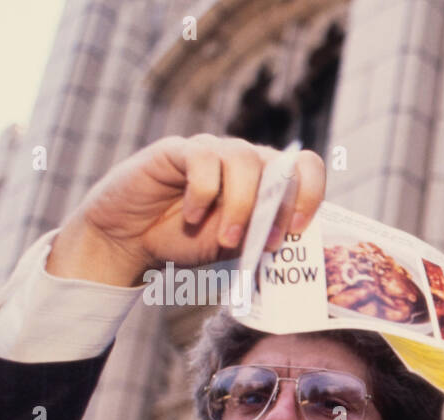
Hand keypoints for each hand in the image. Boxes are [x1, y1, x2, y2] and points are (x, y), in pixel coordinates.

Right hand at [46, 134, 325, 285]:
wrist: (133, 238)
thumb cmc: (190, 240)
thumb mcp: (237, 245)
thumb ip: (263, 236)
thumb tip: (294, 241)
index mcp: (267, 179)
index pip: (306, 166)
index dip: (310, 193)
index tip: (298, 229)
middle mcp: (244, 159)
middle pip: (279, 165)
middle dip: (277, 209)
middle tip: (266, 243)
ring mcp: (212, 150)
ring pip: (243, 160)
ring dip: (241, 206)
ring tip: (227, 239)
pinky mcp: (177, 150)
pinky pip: (202, 160)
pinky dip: (202, 194)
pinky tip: (191, 217)